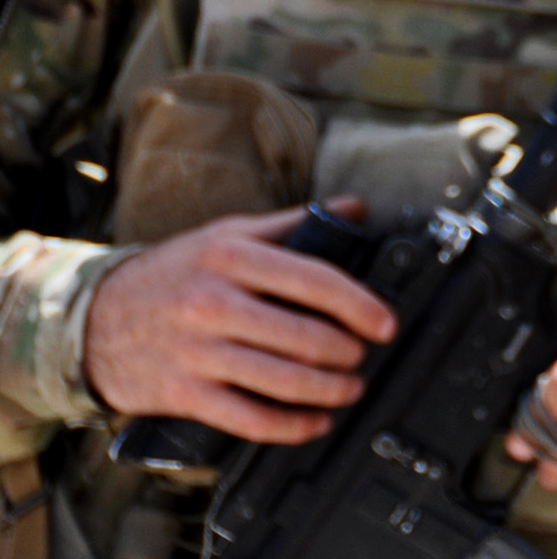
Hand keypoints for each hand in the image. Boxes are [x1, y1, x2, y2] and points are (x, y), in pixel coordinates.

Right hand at [85, 203, 397, 441]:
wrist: (92, 319)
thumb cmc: (173, 273)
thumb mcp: (227, 235)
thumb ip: (293, 224)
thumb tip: (356, 209)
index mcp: (231, 256)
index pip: (316, 281)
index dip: (360, 306)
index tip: (385, 323)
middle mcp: (213, 303)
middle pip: (305, 336)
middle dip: (348, 353)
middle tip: (363, 357)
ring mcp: (197, 351)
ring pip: (283, 379)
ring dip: (329, 390)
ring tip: (350, 388)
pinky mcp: (183, 393)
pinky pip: (248, 417)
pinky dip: (291, 426)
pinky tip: (314, 423)